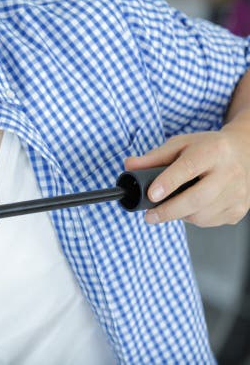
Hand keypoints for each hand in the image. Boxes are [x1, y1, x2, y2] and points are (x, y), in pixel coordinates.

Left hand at [124, 123, 249, 226]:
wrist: (246, 153)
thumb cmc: (208, 148)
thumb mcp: (181, 144)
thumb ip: (154, 157)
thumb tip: (129, 165)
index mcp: (213, 151)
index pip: (188, 168)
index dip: (168, 183)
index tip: (152, 195)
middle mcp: (230, 172)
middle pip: (197, 198)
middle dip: (169, 210)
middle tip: (150, 216)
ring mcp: (238, 193)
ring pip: (203, 215)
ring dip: (181, 215)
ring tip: (173, 204)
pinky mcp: (240, 209)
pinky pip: (211, 221)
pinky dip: (195, 218)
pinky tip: (193, 206)